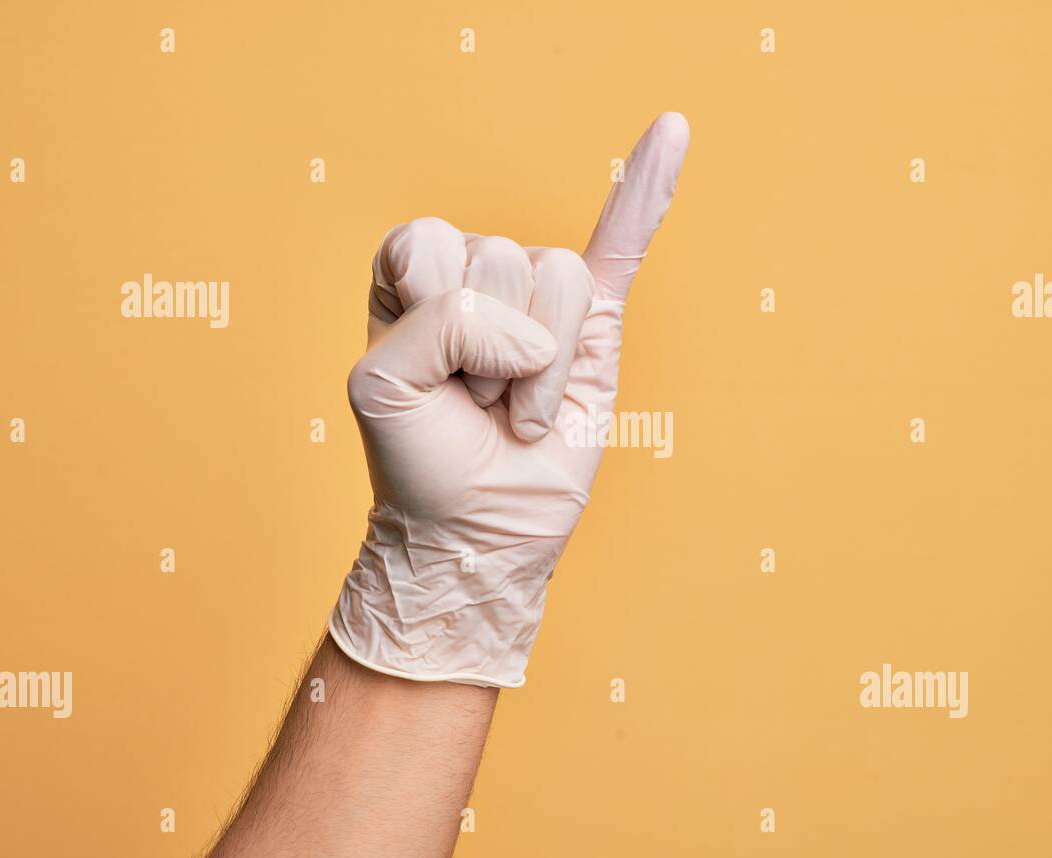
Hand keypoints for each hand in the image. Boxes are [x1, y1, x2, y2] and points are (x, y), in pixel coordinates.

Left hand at [329, 112, 689, 687]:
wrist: (477, 529)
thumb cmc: (421, 460)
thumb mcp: (381, 387)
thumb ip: (438, 325)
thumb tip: (538, 327)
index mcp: (415, 275)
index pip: (429, 244)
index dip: (432, 317)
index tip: (424, 378)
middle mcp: (480, 273)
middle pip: (503, 259)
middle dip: (488, 354)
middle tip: (476, 404)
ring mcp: (542, 300)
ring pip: (559, 278)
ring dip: (537, 371)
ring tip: (517, 408)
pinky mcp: (596, 325)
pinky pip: (624, 244)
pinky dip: (647, 190)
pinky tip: (670, 134)